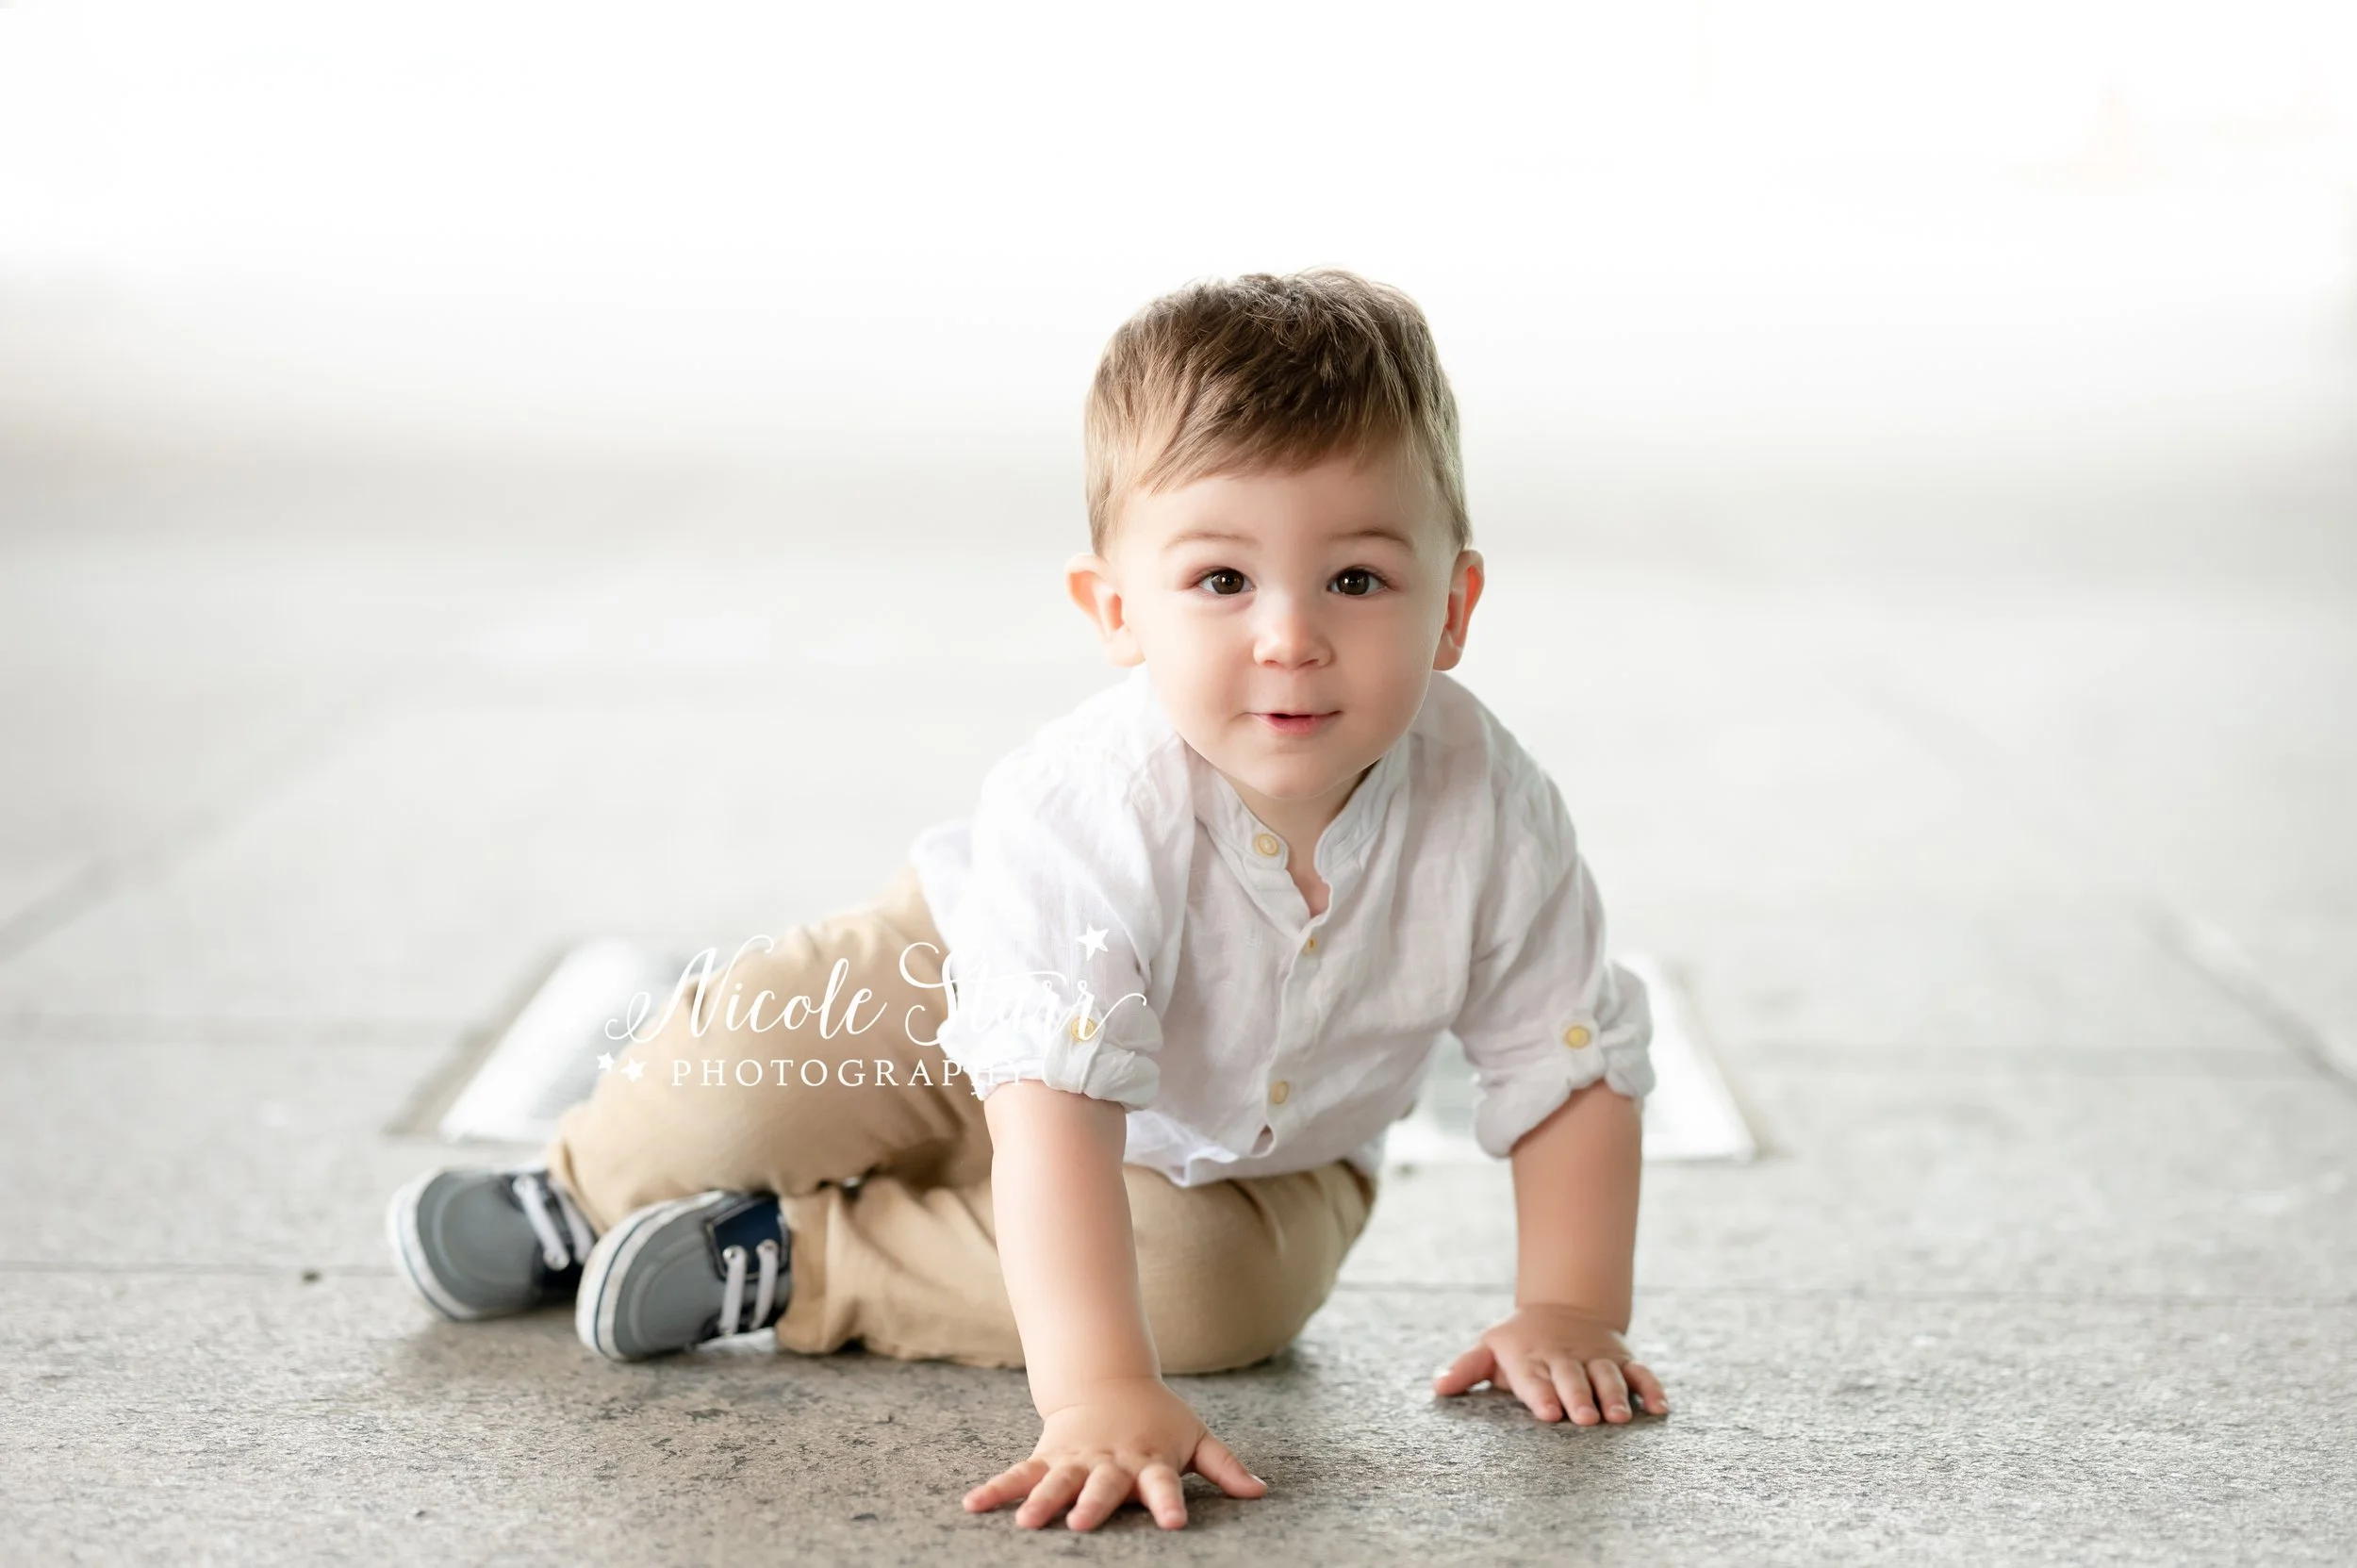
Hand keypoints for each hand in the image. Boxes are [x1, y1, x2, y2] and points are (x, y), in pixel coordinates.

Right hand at [962, 1375, 1267, 1530]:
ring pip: (1057, 1481)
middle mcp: (1110, 1461)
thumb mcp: (1196, 1438)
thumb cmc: (1159, 1420)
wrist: (1107, 1379)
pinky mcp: (1047, 1457)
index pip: (1163, 1483)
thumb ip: (1225, 1467)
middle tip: (1082, 1524)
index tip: (1174, 1522)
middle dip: (1094, 1503)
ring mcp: (1075, 1459)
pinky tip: (973, 1505)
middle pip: (1103, 1485)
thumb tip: (1262, 1492)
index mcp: (1149, 1459)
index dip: (1168, 1501)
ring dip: (1042, 1500)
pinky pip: (1019, 1474)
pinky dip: (997, 1489)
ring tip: (1025, 1521)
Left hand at [1431, 1303, 1669, 1425]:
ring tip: (1619, 1418)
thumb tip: (1437, 1388)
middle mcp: (1565, 1359)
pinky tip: (1660, 1409)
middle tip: (1585, 1418)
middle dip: (1579, 1397)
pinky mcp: (1622, 1360)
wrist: (1565, 1305)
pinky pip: (1640, 1373)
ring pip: (1608, 1376)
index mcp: (1531, 1359)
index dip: (1540, 1394)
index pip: (1534, 1378)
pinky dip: (1652, 1389)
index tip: (1546, 1412)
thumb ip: (1467, 1368)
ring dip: (1615, 1396)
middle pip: (1573, 1378)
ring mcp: (1596, 1358)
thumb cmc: (1520, 1341)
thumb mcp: (1491, 1348)